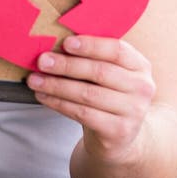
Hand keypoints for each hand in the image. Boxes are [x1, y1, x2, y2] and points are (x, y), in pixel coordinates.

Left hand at [26, 35, 156, 162]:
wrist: (120, 136)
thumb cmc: (107, 95)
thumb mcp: (109, 74)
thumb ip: (92, 57)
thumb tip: (55, 41)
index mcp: (140, 65)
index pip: (117, 50)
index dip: (91, 45)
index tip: (66, 42)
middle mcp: (142, 87)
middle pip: (99, 72)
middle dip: (66, 65)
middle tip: (42, 61)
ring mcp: (133, 111)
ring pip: (88, 94)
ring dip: (57, 86)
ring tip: (34, 80)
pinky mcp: (119, 131)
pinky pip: (82, 113)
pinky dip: (59, 103)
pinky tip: (43, 96)